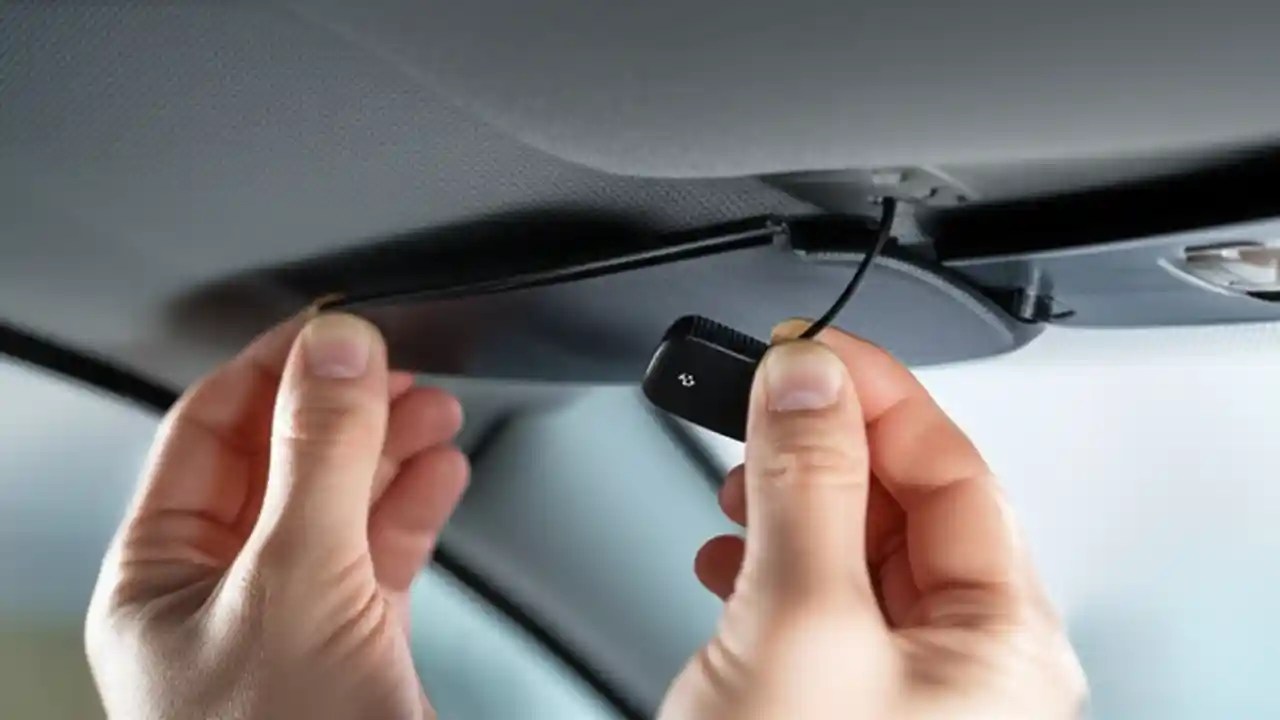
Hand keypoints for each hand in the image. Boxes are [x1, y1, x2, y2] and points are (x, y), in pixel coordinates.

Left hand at [86, 314, 468, 718]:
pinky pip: (377, 554)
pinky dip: (413, 506)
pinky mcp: (351, 648)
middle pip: (280, 463)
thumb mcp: (299, 583)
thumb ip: (319, 458)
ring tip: (432, 409)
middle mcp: (218, 598)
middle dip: (344, 409)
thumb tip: (337, 351)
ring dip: (388, 451)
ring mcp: (287, 623)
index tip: (334, 329)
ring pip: (336, 504)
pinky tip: (441, 472)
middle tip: (398, 367)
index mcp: (160, 580)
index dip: (273, 370)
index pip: (208, 434)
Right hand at [661, 323, 1085, 719]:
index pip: (955, 471)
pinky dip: (768, 563)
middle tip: (764, 406)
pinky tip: (730, 559)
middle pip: (905, 507)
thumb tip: (808, 379)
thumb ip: (808, 487)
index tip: (808, 347)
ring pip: (853, 551)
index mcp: (1003, 646)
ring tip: (738, 487)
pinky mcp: (834, 701)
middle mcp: (965, 667)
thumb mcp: (802, 625)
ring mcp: (897, 688)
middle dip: (824, 447)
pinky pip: (815, 602)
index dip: (878, 393)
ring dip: (789, 503)